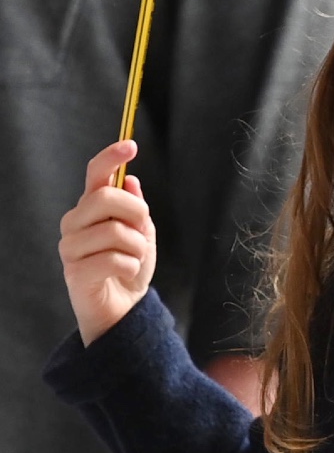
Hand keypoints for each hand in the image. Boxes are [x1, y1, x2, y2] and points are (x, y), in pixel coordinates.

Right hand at [58, 140, 156, 344]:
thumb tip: (131, 181)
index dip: (111, 158)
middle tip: (142, 229)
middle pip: (105, 198)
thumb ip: (135, 207)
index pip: (95, 175)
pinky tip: (126, 273)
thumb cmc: (129, 265)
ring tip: (134, 258)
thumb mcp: (141, 232)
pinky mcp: (74, 273)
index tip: (130, 146)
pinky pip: (115, 259)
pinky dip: (132, 266)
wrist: (122, 306)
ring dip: (138, 247)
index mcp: (91, 207)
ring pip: (115, 231)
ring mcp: (70, 247)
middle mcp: (74, 222)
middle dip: (136, 212)